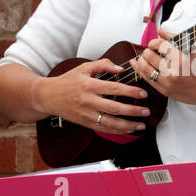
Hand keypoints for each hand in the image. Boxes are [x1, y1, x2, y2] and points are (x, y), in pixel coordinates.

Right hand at [30, 59, 149, 134]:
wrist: (48, 96)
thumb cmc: (68, 81)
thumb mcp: (84, 67)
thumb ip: (103, 65)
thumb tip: (121, 69)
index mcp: (89, 85)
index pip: (114, 88)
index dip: (130, 92)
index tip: (143, 94)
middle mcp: (88, 101)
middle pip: (115, 108)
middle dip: (133, 111)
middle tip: (147, 111)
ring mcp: (86, 114)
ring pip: (110, 123)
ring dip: (128, 125)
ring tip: (141, 125)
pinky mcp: (84, 123)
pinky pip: (103, 129)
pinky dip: (117, 131)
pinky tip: (128, 130)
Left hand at [131, 29, 195, 113]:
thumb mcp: (192, 52)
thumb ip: (174, 40)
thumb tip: (160, 31)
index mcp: (181, 59)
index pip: (159, 45)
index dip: (153, 42)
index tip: (154, 43)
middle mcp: (173, 71)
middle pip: (149, 56)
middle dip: (147, 51)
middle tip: (150, 50)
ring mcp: (168, 83)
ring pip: (145, 69)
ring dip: (141, 61)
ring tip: (143, 58)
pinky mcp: (165, 92)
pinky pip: (148, 80)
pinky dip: (141, 72)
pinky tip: (139, 66)